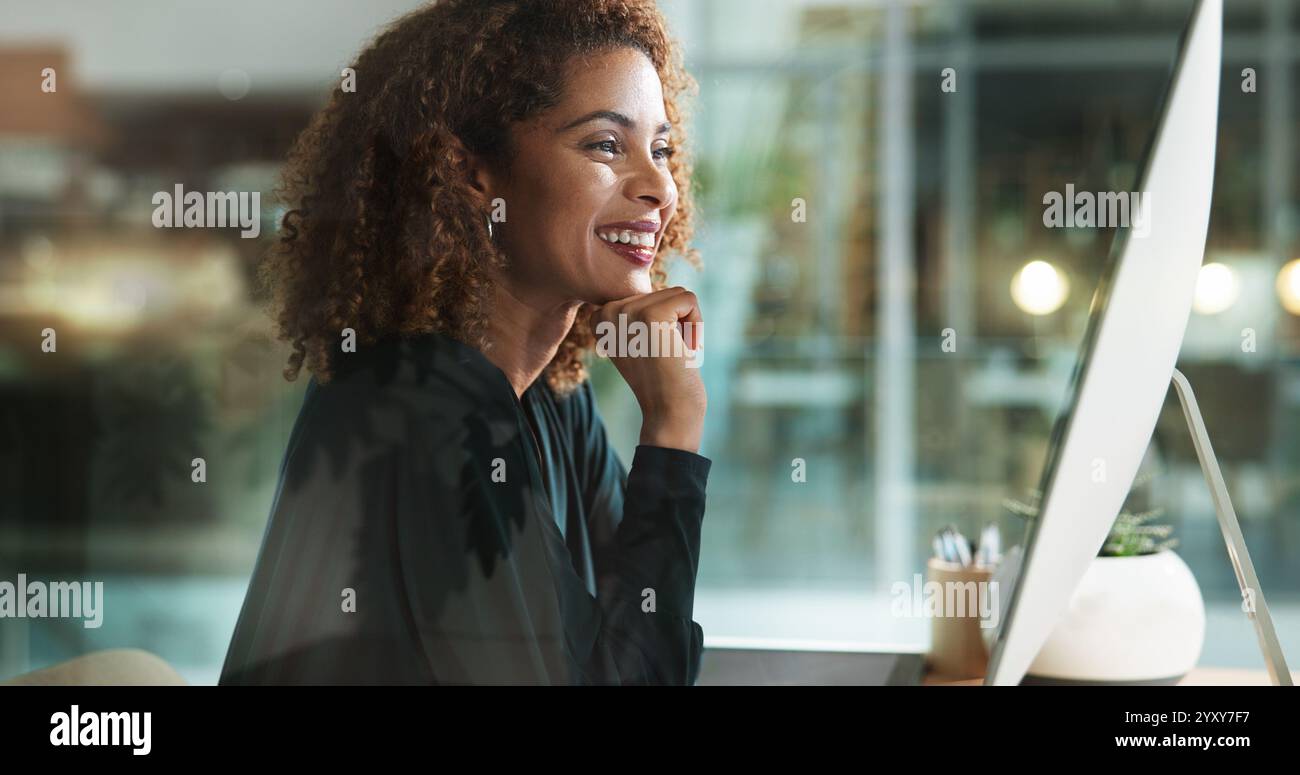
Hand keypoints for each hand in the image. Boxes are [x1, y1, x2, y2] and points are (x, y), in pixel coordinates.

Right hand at [588, 287, 705, 452]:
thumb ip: (636, 313)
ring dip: (686, 325)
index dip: (661, 322)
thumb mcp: (639, 340)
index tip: (652, 352)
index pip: (647, 295)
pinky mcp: (652, 314)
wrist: (668, 413)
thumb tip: (641, 280)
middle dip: (675, 323)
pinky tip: (684, 350)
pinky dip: (696, 324)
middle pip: (662, 291)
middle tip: (665, 355)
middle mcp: (608, 311)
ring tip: (672, 353)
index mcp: (600, 318)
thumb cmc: (662, 379)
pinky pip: (689, 299)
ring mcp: (629, 312)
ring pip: (676, 293)